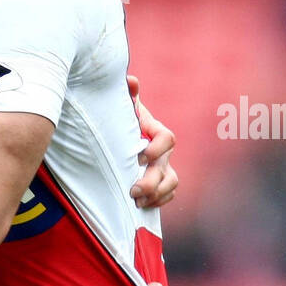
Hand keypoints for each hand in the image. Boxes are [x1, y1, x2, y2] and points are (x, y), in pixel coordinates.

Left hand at [127, 73, 177, 207]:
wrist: (113, 134)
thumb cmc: (116, 119)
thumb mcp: (119, 107)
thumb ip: (125, 95)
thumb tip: (130, 81)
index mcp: (154, 131)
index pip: (167, 138)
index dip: (157, 149)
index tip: (140, 156)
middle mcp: (161, 151)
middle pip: (166, 167)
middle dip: (152, 181)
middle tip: (133, 190)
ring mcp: (161, 167)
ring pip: (171, 182)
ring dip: (156, 194)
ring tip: (137, 201)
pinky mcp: (157, 181)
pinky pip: (167, 193)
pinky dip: (158, 201)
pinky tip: (142, 205)